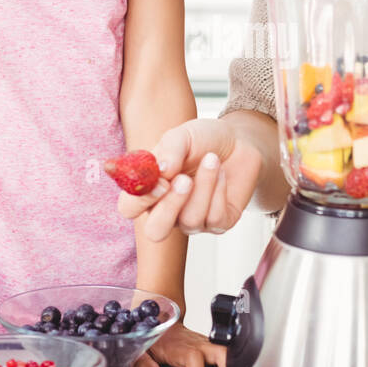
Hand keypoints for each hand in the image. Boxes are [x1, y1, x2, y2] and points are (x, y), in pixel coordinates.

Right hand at [117, 117, 261, 239]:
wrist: (237, 140)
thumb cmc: (202, 140)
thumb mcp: (183, 135)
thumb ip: (169, 149)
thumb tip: (161, 169)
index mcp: (148, 190)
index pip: (129, 208)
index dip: (140, 199)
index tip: (160, 180)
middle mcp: (166, 211)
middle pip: (155, 231)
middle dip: (170, 207)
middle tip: (185, 180)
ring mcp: (191, 220)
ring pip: (190, 220)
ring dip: (204, 185)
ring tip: (212, 159)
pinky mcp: (218, 223)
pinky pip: (215, 218)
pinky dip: (220, 189)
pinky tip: (221, 173)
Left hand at [132, 321, 228, 366]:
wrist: (162, 320)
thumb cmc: (152, 337)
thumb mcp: (140, 350)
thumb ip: (144, 363)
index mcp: (179, 346)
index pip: (192, 356)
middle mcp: (197, 344)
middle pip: (219, 351)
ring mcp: (206, 345)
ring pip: (226, 352)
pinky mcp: (211, 349)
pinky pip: (226, 355)